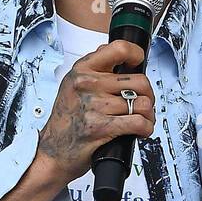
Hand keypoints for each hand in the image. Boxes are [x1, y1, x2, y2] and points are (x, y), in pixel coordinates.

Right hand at [35, 39, 156, 182]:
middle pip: (140, 81)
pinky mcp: (101, 127)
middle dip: (148, 95)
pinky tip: (140, 130)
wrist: (53, 151)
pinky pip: (139, 122)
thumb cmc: (66, 121)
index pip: (120, 49)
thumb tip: (117, 53)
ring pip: (143, 104)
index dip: (136, 56)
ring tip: (140, 119)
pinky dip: (146, 128)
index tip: (138, 64)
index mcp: (82, 70)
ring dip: (148, 115)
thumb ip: (95, 67)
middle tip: (142, 103)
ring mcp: (94, 105)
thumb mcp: (72, 85)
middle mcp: (87, 84)